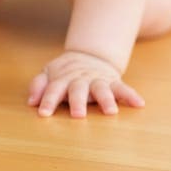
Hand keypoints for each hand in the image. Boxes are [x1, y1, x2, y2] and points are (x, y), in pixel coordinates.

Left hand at [27, 50, 144, 117]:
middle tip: (77, 115)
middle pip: (78, 90)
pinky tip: (139, 103)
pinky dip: (131, 95)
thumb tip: (31, 101)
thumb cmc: (65, 72)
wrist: (89, 56)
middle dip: (77, 102)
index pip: (53, 89)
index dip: (48, 100)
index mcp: (63, 79)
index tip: (43, 113)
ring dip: (106, 100)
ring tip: (111, 112)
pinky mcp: (112, 82)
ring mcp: (97, 80)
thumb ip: (39, 85)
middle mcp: (80, 80)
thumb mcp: (49, 74)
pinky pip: (123, 88)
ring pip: (102, 89)